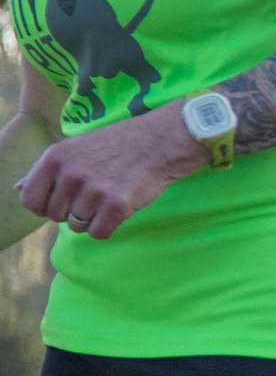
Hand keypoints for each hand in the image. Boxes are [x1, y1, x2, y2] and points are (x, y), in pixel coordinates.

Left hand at [16, 108, 204, 240]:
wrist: (158, 142)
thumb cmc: (115, 145)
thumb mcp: (73, 148)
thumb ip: (44, 170)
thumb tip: (18, 188)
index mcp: (55, 158)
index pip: (30, 199)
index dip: (44, 206)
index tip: (61, 202)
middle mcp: (71, 174)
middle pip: (55, 216)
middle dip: (71, 213)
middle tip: (91, 199)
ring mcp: (94, 190)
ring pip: (77, 226)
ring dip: (91, 220)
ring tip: (106, 201)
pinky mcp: (117, 205)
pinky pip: (99, 233)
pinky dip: (107, 228)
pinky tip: (116, 213)